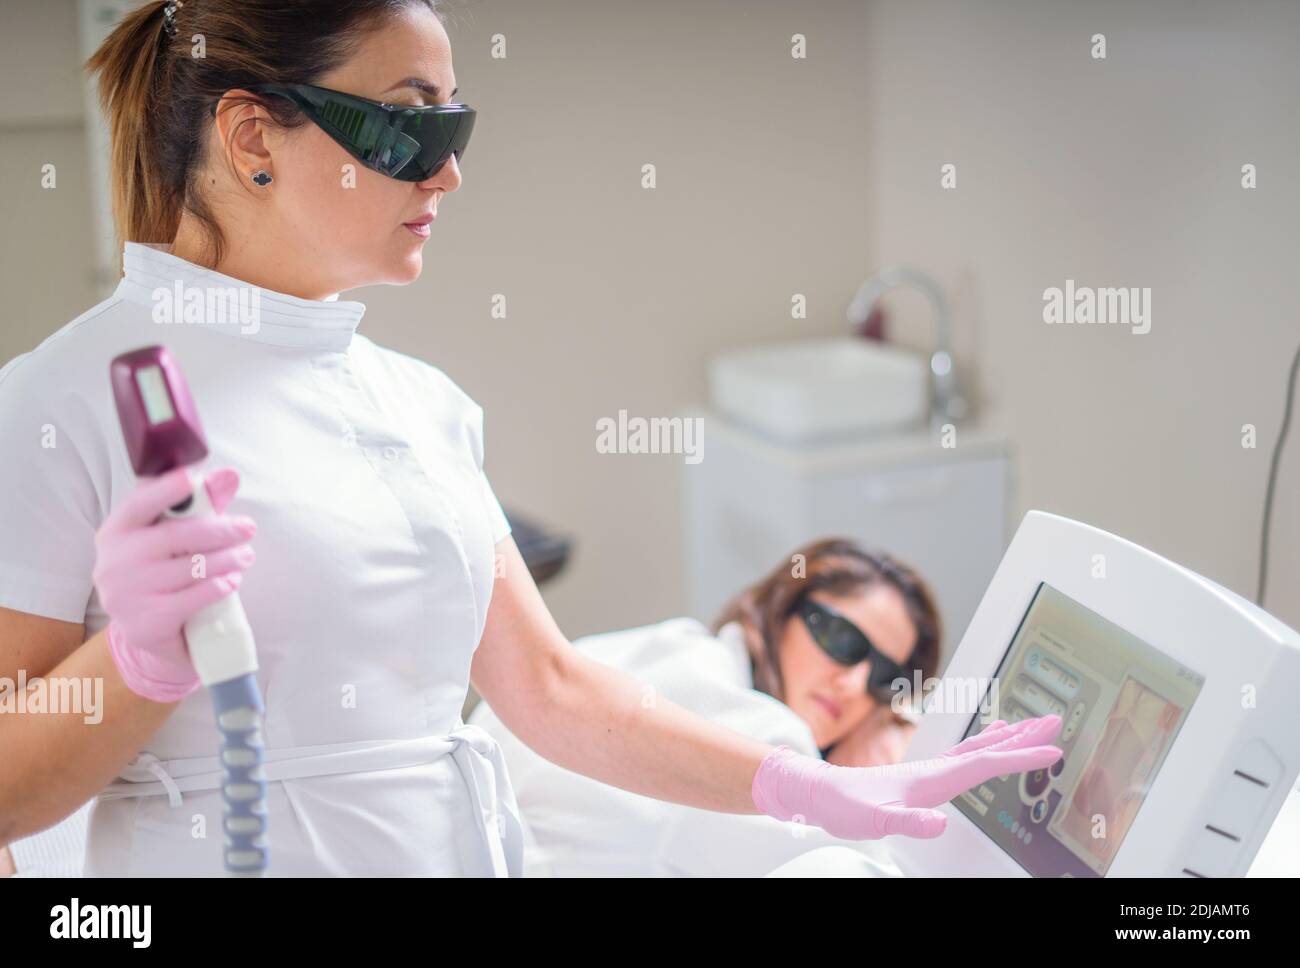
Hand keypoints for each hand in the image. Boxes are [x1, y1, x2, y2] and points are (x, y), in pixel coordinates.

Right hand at [94, 466, 255, 701]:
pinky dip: (219, 586)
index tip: (192, 478)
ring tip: (246, 556)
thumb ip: (200, 505)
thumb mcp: (172, 537)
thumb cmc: (161, 571)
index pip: (139, 503)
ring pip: (189, 567)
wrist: (146, 631)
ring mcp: (126, 594)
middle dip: (219, 529)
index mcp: (116, 531)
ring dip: (227, 559)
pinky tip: (233, 580)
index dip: (165, 489)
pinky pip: (192, 599)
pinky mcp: (145, 623)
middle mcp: (114, 561)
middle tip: (248, 528)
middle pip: (175, 536)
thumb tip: (230, 476)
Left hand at [752, 715, 1062, 839]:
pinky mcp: (923, 777)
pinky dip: (985, 748)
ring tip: (1032, 726)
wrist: (822, 793)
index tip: (1052, 751)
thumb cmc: (846, 806)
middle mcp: (936, 769)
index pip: (986, 764)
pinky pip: (965, 757)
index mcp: (933, 778)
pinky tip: (987, 749)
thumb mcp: (876, 820)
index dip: (1021, 757)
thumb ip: (907, 822)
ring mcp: (931, 771)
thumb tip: (940, 823)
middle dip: (1024, 735)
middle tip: (1056, 720)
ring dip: (1008, 737)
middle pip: (989, 746)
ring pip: (978, 749)